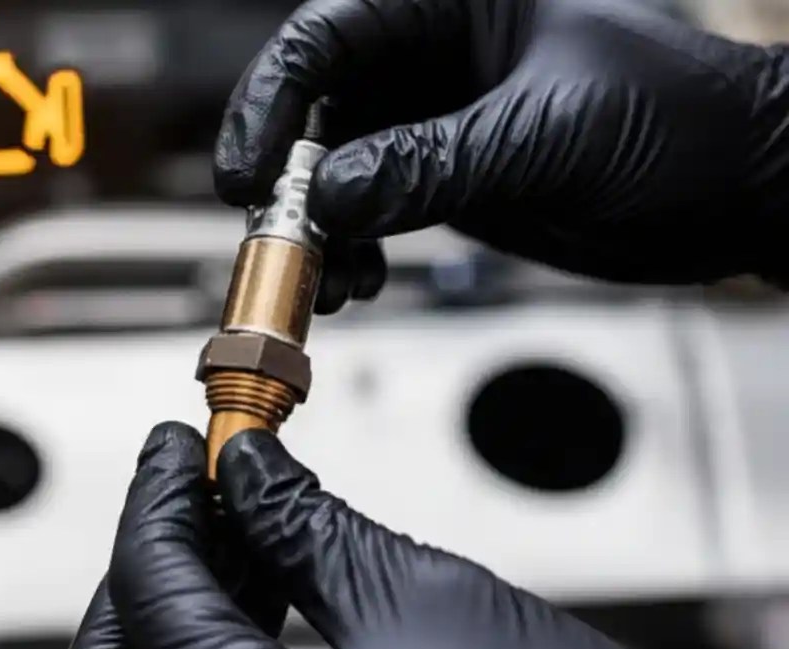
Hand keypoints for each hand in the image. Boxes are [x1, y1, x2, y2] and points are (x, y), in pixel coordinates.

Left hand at [59, 422, 690, 648]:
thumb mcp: (426, 606)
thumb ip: (308, 529)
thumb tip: (244, 467)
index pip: (148, 593)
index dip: (156, 499)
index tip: (178, 442)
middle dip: (152, 556)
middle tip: (197, 478)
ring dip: (184, 598)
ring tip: (238, 519)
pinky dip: (217, 648)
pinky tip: (262, 589)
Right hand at [214, 0, 788, 303]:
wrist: (740, 194)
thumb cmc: (679, 121)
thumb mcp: (544, 134)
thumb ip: (430, 162)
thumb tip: (328, 196)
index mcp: (453, 3)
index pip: (328, 36)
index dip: (272, 101)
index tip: (246, 172)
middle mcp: (432, 55)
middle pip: (316, 108)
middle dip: (285, 179)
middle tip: (272, 239)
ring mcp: (434, 119)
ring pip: (335, 170)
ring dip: (315, 230)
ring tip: (326, 282)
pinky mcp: (445, 178)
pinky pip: (370, 211)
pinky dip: (352, 250)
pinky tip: (357, 283)